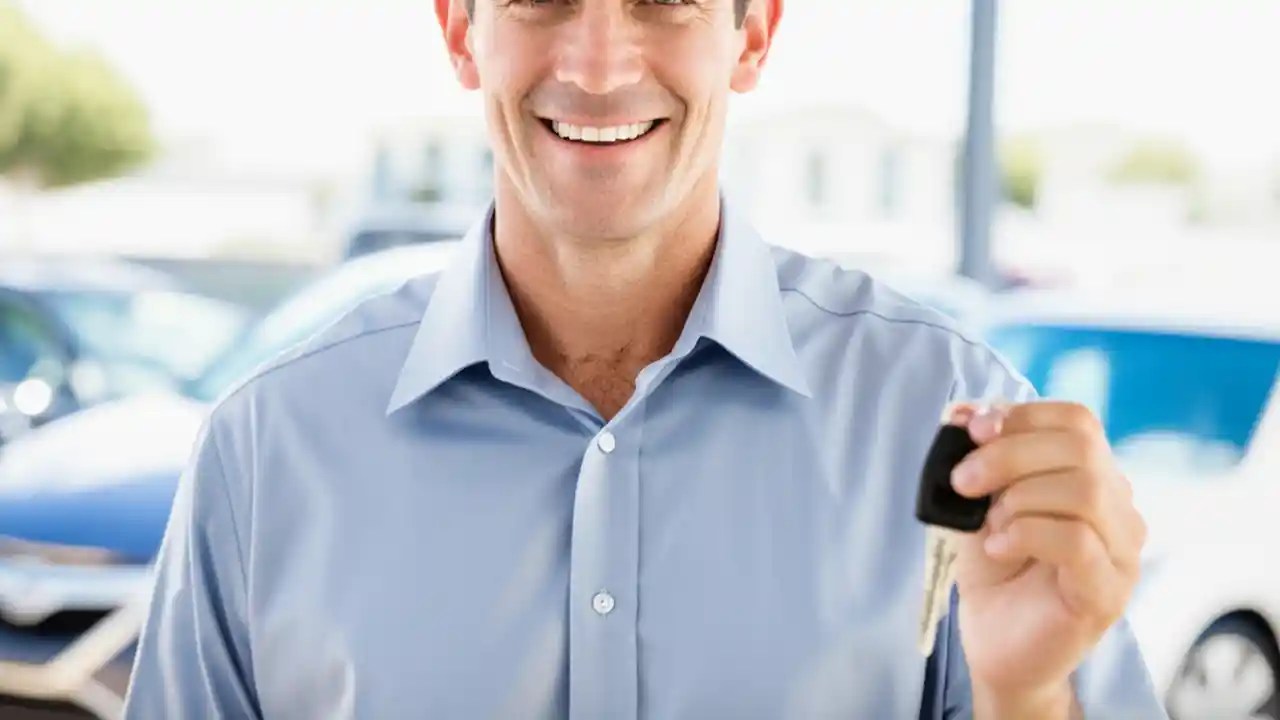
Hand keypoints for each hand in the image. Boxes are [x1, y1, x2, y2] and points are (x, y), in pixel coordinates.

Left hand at [945, 401, 1146, 709]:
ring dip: (1020, 497)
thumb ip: (977, 459)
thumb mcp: (978, 503)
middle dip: (1009, 454)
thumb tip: (962, 412)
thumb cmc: (995, 570)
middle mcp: (1119, 507)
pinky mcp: (1109, 591)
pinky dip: (1027, 534)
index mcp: (1092, 476)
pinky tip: (1000, 548)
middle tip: (963, 481)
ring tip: (990, 524)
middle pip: (1080, 449)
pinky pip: (1078, 541)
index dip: (1023, 416)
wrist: (997, 643)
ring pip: (1085, 491)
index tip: (973, 429)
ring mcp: (1121, 551)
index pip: (1078, 422)